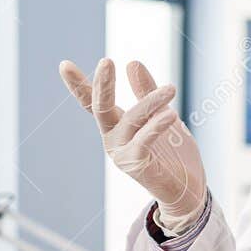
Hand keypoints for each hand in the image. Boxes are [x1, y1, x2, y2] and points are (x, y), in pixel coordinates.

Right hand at [59, 57, 207, 232]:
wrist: (187, 190)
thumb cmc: (173, 154)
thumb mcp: (161, 115)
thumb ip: (147, 92)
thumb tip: (132, 62)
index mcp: (115, 127)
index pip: (93, 103)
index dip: (79, 85)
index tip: (64, 64)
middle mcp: (113, 140)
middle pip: (101, 109)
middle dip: (102, 85)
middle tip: (106, 61)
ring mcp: (122, 154)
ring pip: (131, 120)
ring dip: (151, 102)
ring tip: (171, 89)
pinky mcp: (137, 166)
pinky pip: (145, 141)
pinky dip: (157, 126)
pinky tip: (170, 114)